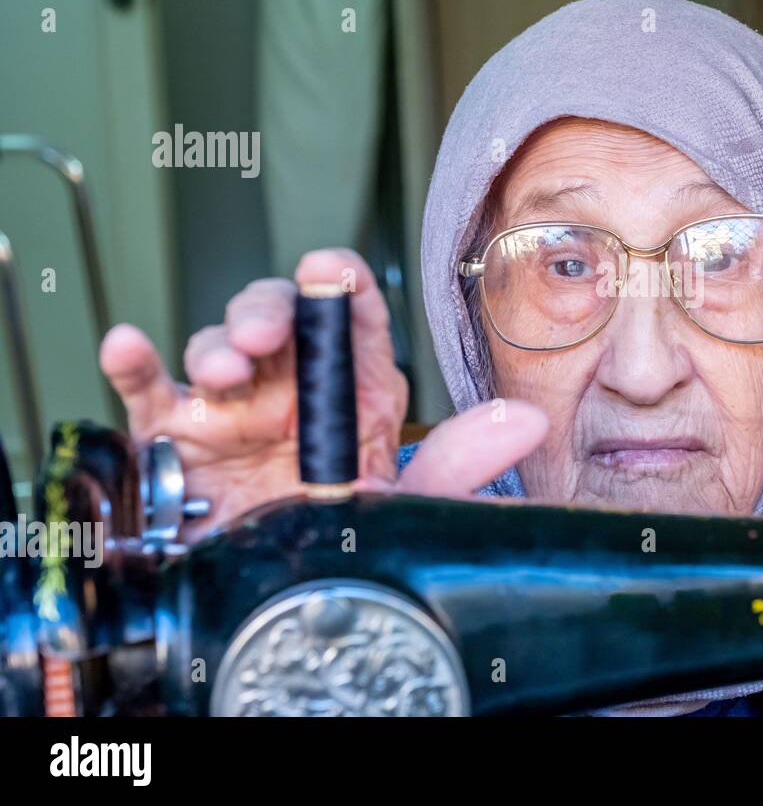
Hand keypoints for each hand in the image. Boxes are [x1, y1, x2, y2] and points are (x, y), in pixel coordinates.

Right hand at [99, 248, 546, 535]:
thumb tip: (526, 420)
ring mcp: (232, 403)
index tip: (332, 270)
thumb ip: (459, 462)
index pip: (353, 317)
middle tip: (266, 335)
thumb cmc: (342, 542)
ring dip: (215, 343)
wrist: (278, 601)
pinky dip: (133, 362)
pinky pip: (147, 389)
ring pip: (217, 343)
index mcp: (353, 389)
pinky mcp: (175, 431)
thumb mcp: (404, 505)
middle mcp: (293, 384)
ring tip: (222, 370)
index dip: (343, 284)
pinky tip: (128, 347)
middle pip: (280, 315)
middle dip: (272, 311)